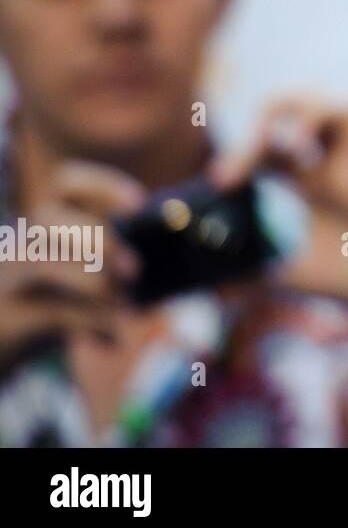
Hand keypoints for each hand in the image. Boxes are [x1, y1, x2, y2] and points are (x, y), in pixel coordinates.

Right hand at [0, 161, 143, 365]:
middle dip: (99, 240)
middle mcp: (21, 243)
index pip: (66, 184)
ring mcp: (7, 278)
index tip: (140, 202)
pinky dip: (91, 321)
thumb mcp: (80, 270)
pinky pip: (51, 310)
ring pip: (44, 262)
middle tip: (134, 269)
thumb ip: (110, 258)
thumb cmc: (49, 302)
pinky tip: (113, 337)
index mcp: (47, 225)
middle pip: (47, 217)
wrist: (2, 342)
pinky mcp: (7, 317)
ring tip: (122, 303)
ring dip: (94, 281)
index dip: (103, 186)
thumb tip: (151, 264)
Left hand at [210, 98, 347, 330]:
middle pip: (305, 101)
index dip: (241, 150)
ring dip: (318, 114)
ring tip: (299, 144)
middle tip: (262, 144)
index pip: (268, 138)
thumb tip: (208, 288)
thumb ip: (251, 276)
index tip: (222, 183)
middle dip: (278, 109)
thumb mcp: (290, 276)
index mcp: (303, 177)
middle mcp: (333, 162)